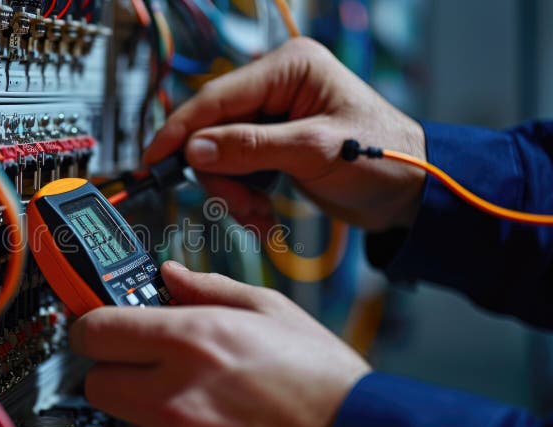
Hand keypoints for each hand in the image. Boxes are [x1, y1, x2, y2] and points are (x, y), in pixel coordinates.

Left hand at [69, 261, 370, 426]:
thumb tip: (171, 276)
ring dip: (136, 408)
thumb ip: (209, 288)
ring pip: (118, 422)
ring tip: (178, 397)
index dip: (93, 324)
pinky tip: (190, 426)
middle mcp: (176, 392)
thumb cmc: (321, 377)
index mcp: (193, 339)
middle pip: (96, 380)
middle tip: (143, 359)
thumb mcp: (270, 309)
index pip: (95, 330)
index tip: (101, 323)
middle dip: (114, 367)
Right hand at [144, 37, 425, 230]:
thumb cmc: (385, 160)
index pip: (218, 97)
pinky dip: (245, 196)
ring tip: (258, 217)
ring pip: (222, 154)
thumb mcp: (315, 152)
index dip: (181, 130)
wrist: (414, 195)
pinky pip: (240, 169)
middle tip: (239, 206)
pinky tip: (263, 215)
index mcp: (290, 68)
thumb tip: (194, 149)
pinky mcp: (276, 144)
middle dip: (220, 174)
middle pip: (215, 129)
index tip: (153, 160)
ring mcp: (276, 117)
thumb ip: (250, 148)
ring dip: (233, 191)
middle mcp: (278, 87)